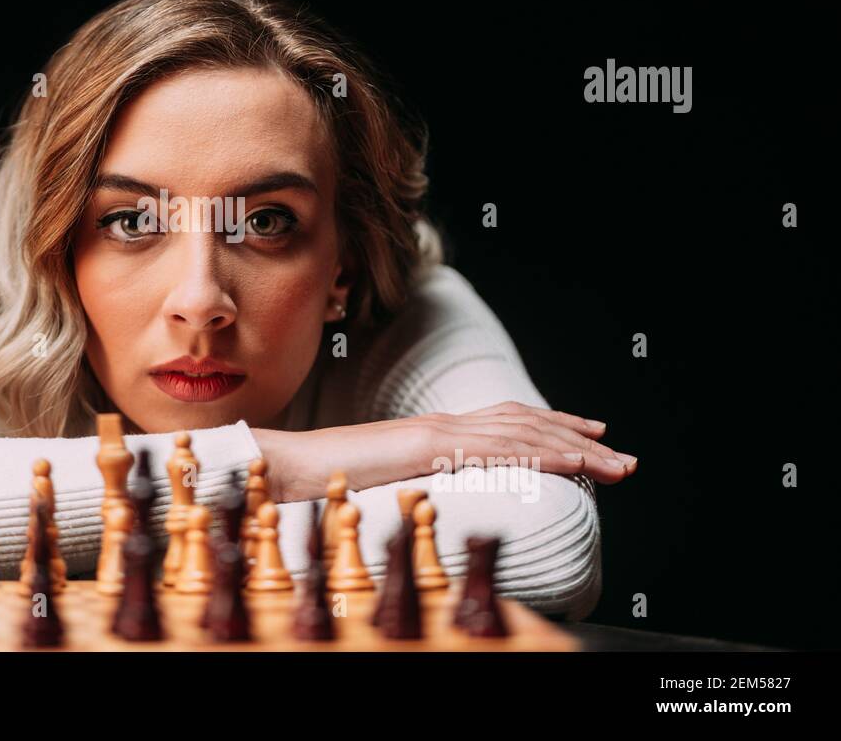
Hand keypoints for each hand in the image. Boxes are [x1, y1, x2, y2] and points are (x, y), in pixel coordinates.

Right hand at [252, 400, 636, 501]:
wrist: (295, 469)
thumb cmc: (333, 482)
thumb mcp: (388, 483)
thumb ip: (420, 482)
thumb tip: (440, 497)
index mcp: (435, 432)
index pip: (505, 421)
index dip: (551, 426)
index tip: (590, 437)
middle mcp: (444, 424)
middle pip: (525, 422)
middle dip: (579, 437)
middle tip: (623, 456)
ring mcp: (439, 432)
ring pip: (524, 433)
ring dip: (578, 449)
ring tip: (618, 465)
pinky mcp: (433, 448)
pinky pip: (500, 450)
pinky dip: (545, 453)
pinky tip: (578, 464)